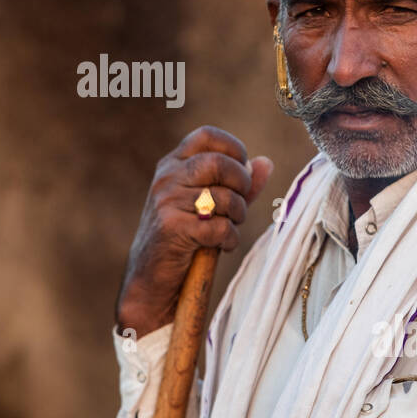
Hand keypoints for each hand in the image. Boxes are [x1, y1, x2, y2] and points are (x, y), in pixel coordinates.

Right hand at [115, 126, 272, 337]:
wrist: (150, 282)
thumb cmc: (183, 240)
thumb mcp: (209, 205)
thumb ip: (237, 184)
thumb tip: (266, 162)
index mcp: (173, 165)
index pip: (207, 136)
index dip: (234, 149)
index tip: (242, 172)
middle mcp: (166, 178)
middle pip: (218, 163)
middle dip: (241, 184)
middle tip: (240, 205)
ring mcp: (166, 201)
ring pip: (222, 196)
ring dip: (237, 216)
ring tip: (230, 228)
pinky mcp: (171, 228)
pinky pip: (219, 227)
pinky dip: (229, 239)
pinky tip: (222, 246)